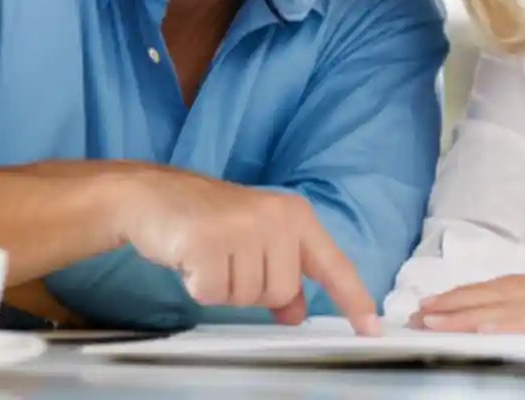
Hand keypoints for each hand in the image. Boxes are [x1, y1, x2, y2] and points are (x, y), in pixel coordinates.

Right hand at [111, 165, 380, 335]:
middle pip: (281, 291)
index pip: (333, 264)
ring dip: (224, 287)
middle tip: (227, 259)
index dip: (353, 298)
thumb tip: (297, 313)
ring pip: (249, 297)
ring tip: (208, 255)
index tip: (371, 328)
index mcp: (295, 216)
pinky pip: (215, 294)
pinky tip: (191, 259)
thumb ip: (281, 274)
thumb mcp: (254, 240)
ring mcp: (243, 228)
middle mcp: (276, 218)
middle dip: (252, 288)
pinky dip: (200, 286)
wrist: (152, 196)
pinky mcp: (209, 242)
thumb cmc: (207, 219)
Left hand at [412, 267, 524, 333]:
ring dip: (465, 310)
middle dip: (455, 302)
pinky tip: (479, 328)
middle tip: (416, 312)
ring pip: (509, 302)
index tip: (439, 303)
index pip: (510, 287)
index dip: (471, 295)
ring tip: (430, 318)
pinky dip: (505, 322)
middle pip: (499, 291)